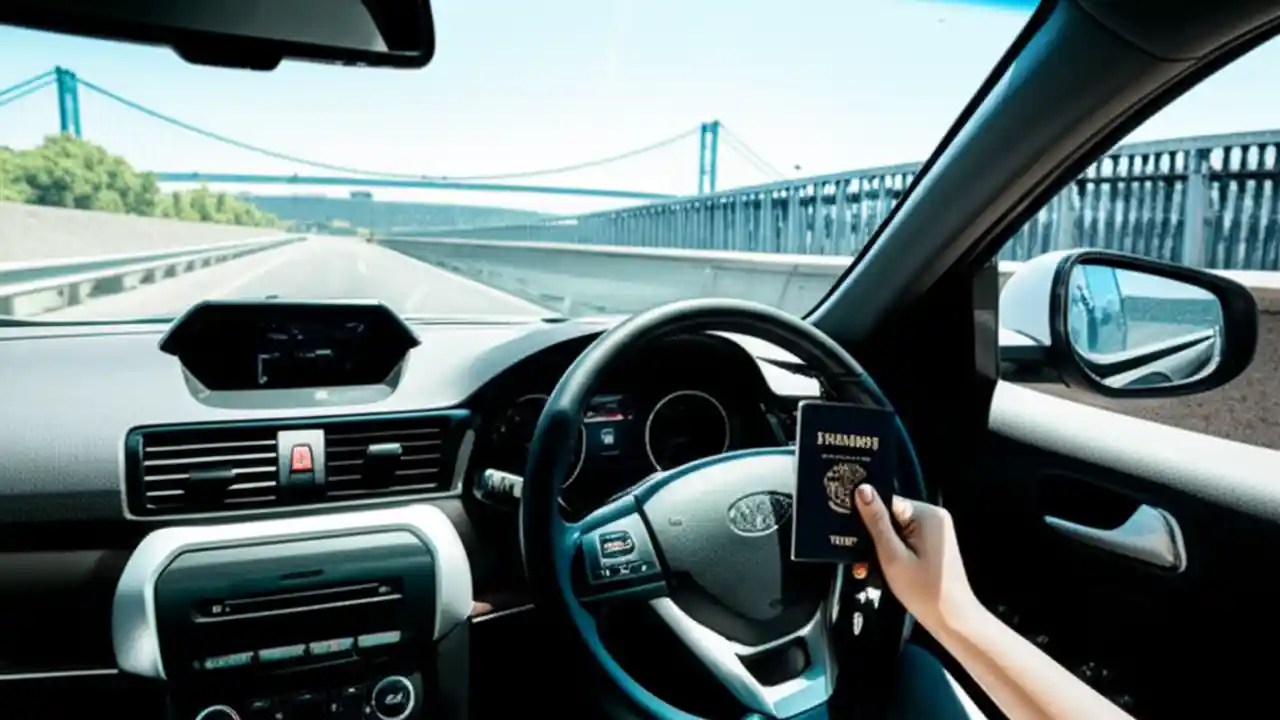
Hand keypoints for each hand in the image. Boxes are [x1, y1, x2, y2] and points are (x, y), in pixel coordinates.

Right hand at [854, 484, 980, 633]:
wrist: (953, 619)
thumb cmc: (923, 590)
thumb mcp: (893, 556)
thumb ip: (877, 522)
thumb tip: (862, 489)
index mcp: (926, 514)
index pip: (887, 502)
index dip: (867, 517)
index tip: (850, 534)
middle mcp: (934, 516)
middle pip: (891, 515)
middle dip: (873, 536)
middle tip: (859, 559)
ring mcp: (936, 530)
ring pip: (896, 529)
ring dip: (881, 547)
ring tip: (867, 567)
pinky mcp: (934, 543)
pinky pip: (906, 539)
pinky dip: (893, 552)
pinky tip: (884, 568)